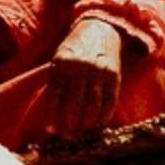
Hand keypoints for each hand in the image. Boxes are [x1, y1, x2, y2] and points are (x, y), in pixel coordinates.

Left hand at [31, 17, 131, 147]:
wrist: (100, 29)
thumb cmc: (75, 49)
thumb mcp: (59, 58)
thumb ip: (55, 81)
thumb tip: (51, 114)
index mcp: (62, 63)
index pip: (55, 96)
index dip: (52, 116)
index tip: (51, 130)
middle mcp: (81, 68)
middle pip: (73, 105)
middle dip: (69, 124)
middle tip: (66, 135)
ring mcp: (99, 72)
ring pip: (92, 107)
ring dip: (85, 124)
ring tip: (80, 131)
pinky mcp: (114, 76)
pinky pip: (109, 102)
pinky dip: (103, 117)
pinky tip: (96, 124)